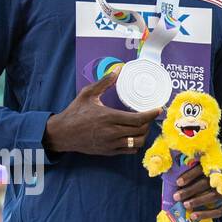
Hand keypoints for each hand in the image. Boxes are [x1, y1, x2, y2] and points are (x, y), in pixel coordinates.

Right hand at [42, 69, 161, 155]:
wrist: (63, 133)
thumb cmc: (75, 112)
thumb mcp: (88, 94)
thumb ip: (104, 82)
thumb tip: (118, 69)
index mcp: (108, 117)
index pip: (138, 119)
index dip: (151, 114)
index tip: (158, 109)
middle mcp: (112, 132)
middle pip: (141, 130)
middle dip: (149, 123)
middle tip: (150, 115)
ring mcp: (111, 144)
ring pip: (138, 142)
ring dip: (144, 134)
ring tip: (143, 125)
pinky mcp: (109, 152)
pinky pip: (130, 150)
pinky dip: (136, 143)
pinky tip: (134, 135)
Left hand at [175, 160, 221, 218]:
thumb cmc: (221, 177)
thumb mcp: (215, 168)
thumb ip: (201, 169)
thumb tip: (179, 178)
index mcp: (220, 165)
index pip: (203, 169)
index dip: (190, 175)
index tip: (178, 182)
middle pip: (207, 183)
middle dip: (190, 190)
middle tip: (176, 197)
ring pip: (213, 196)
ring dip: (197, 201)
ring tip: (185, 205)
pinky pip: (219, 210)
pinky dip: (206, 214)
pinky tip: (194, 216)